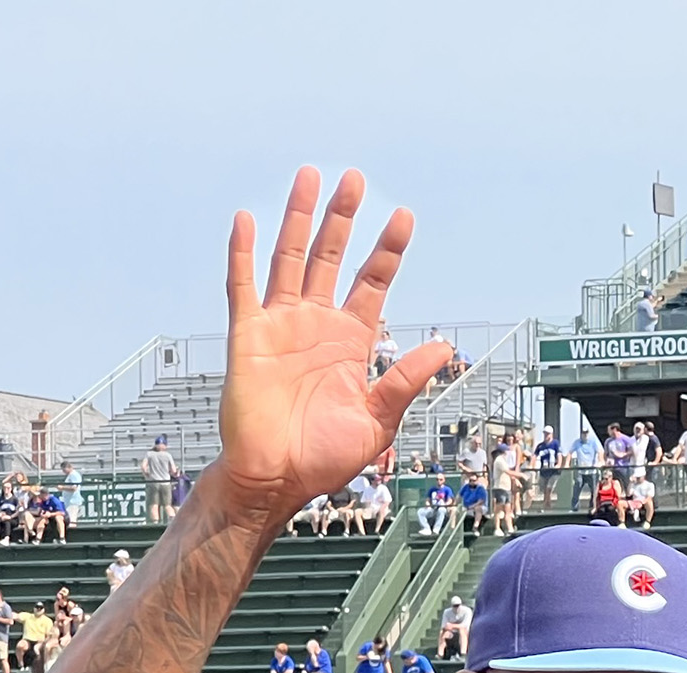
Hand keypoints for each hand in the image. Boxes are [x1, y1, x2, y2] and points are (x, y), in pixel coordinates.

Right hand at [211, 170, 454, 519]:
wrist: (275, 480)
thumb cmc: (322, 458)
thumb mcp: (377, 419)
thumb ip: (404, 379)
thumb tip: (443, 347)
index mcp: (349, 342)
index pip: (372, 283)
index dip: (387, 250)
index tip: (404, 217)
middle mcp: (315, 324)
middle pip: (332, 257)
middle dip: (344, 218)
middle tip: (355, 178)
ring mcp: (280, 325)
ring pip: (290, 258)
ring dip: (299, 219)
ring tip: (310, 177)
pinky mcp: (247, 336)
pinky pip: (242, 286)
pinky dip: (242, 253)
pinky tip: (246, 219)